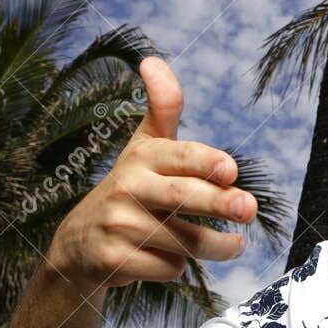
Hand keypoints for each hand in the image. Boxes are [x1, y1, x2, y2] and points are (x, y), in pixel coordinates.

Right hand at [44, 56, 257, 291]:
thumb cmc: (130, 189)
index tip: (232, 171)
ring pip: (183, 239)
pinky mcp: (112, 261)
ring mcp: (117, 225)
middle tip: (248, 209)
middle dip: (220, 203)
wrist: (79, 245)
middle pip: (183, 197)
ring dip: (216, 246)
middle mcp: (127, 187)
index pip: (180, 155)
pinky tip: (172, 260)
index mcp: (142, 157)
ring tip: (234, 245)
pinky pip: (166, 267)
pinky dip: (178, 267)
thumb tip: (152, 60)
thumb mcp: (144, 147)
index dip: (207, 162)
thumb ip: (162, 109)